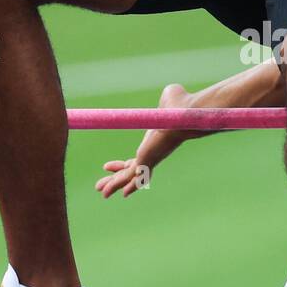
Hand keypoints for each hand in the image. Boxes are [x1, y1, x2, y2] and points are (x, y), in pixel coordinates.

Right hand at [94, 83, 200, 198]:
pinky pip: (131, 177)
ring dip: (114, 185)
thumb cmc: (182, 104)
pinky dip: (119, 185)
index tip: (106, 166)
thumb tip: (173, 93)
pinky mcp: (148, 161)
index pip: (137, 158)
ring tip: (101, 193)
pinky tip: (110, 193)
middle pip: (131, 171)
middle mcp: (153, 153)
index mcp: (155, 142)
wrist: (187, 113)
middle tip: (100, 187)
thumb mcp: (169, 99)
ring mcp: (150, 159)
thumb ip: (166, 100)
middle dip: (115, 179)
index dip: (122, 164)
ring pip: (129, 178)